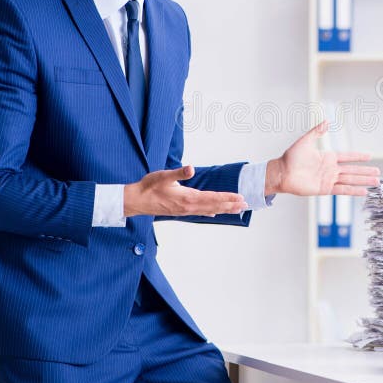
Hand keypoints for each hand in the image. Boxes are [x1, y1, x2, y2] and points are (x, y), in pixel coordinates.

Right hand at [124, 165, 246, 217]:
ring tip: (236, 210)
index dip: (227, 198)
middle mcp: (189, 206)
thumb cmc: (149, 187)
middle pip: (214, 206)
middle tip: (245, 205)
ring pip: (209, 211)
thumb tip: (190, 168)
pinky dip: (210, 212)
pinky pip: (200, 213)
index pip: (212, 198)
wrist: (136, 201)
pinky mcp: (181, 211)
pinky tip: (215, 214)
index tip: (240, 197)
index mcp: (188, 198)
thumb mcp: (163, 176)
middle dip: (231, 205)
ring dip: (224, 209)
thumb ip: (178, 173)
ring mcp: (185, 210)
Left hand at [265, 121, 380, 196]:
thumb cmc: (291, 157)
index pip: (347, 156)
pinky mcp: (325, 189)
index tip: (369, 156)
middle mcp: (330, 169)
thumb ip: (317, 132)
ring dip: (363, 181)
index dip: (358, 156)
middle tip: (378, 172)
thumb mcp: (305, 141)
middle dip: (366, 171)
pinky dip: (353, 191)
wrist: (282, 173)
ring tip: (376, 183)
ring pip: (351, 180)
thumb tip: (326, 122)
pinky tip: (363, 192)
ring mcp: (329, 179)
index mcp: (328, 157)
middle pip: (353, 170)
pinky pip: (342, 190)